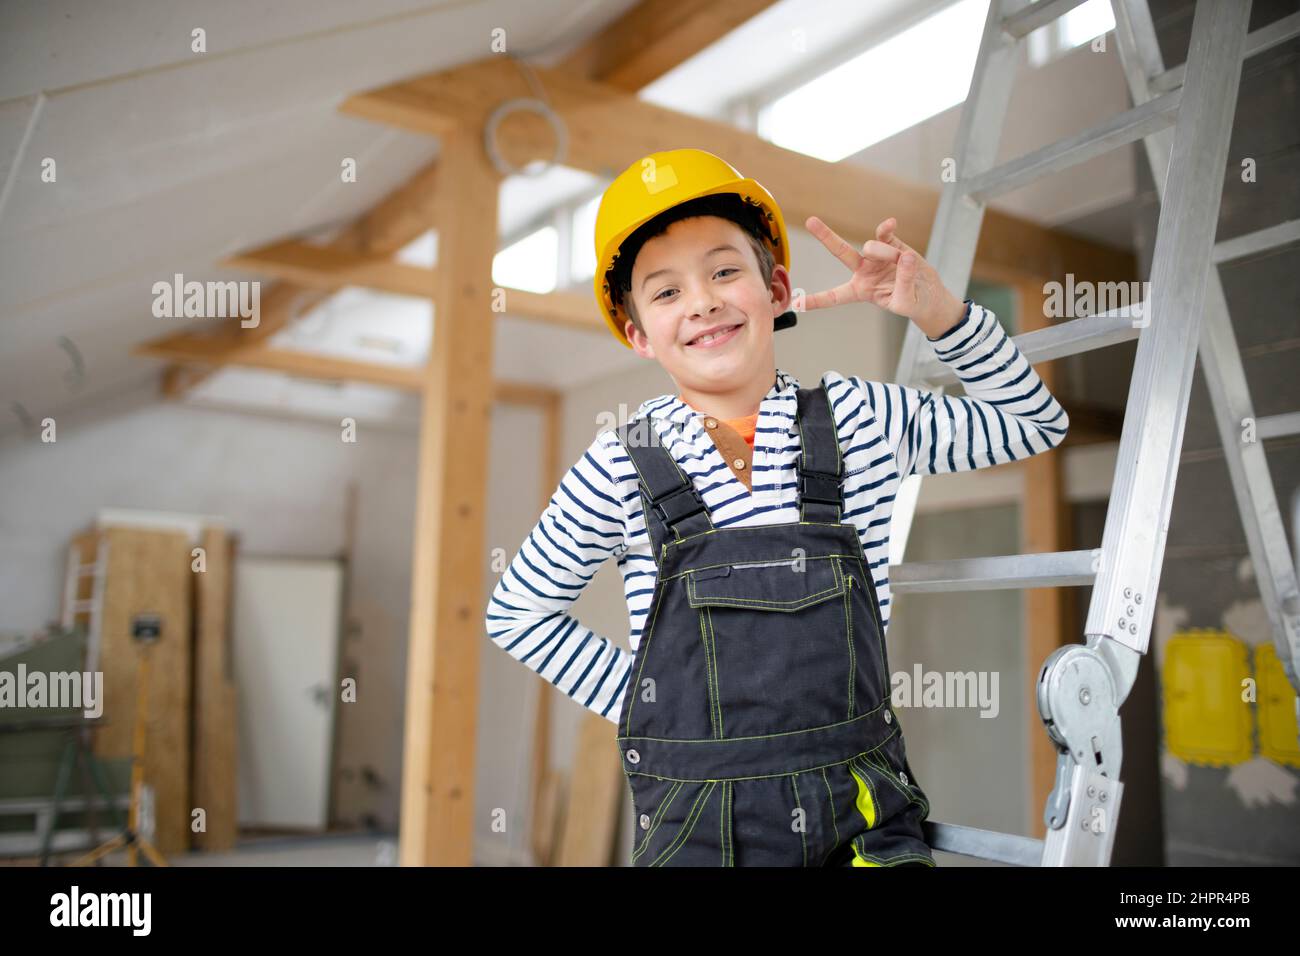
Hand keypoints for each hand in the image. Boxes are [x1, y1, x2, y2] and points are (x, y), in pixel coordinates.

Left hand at [802, 216, 963, 336]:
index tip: (796, 304)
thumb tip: (904, 256)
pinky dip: (887, 228)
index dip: (816, 300)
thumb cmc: (912, 302)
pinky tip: (891, 224)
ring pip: (872, 247)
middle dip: (825, 236)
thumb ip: (903, 281)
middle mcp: (863, 270)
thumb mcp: (905, 301)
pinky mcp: (890, 242)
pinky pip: (884, 232)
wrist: (929, 292)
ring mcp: (876, 254)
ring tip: (905, 264)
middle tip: (810, 221)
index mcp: (859, 291)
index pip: (834, 297)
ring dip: (888, 255)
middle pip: (840, 252)